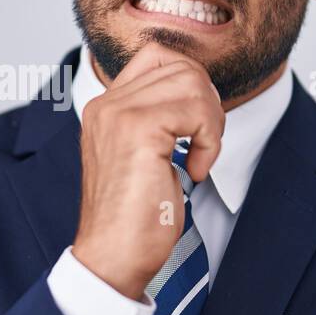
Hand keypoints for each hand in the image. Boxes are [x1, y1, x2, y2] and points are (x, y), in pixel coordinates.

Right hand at [71, 42, 224, 299]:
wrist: (113, 258)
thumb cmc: (133, 218)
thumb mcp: (143, 156)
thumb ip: (158, 119)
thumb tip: (198, 94)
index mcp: (104, 107)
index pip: (157, 56)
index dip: (191, 85)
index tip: (195, 129)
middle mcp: (106, 104)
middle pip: (180, 65)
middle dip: (208, 103)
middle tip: (204, 146)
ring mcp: (119, 114)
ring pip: (192, 82)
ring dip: (211, 122)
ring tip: (200, 158)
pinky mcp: (139, 131)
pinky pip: (197, 110)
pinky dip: (210, 141)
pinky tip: (196, 171)